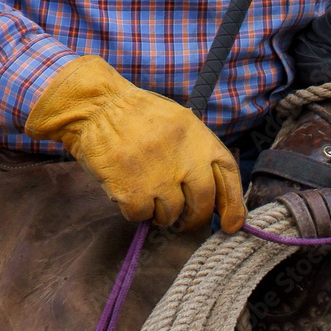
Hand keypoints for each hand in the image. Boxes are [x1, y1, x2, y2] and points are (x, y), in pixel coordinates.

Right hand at [25, 55, 245, 231]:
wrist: (96, 106)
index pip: (228, 177)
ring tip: (151, 198)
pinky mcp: (130, 189)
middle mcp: (183, 158)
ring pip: (172, 214)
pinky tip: (130, 193)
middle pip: (203, 203)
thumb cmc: (140, 119)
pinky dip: (137, 212)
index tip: (231, 225)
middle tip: (185, 221)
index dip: (233, 206)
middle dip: (196, 219)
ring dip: (163, 215)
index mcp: (199, 138)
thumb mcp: (180, 125)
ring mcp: (157, 175)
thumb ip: (198, 156)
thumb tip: (217, 201)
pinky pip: (142, 215)